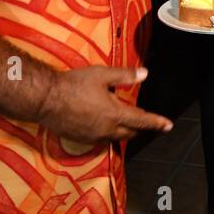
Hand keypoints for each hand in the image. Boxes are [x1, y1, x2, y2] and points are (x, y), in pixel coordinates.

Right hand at [39, 65, 172, 143]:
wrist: (45, 99)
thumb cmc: (74, 84)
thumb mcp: (102, 75)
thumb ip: (124, 76)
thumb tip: (145, 74)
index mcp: (115, 114)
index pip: (142, 120)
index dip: (156, 122)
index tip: (168, 125)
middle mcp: (106, 129)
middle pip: (130, 133)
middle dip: (140, 128)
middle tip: (146, 122)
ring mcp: (93, 137)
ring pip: (115, 137)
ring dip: (124, 131)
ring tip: (126, 123)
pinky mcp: (80, 139)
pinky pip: (101, 139)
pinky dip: (108, 133)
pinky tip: (103, 125)